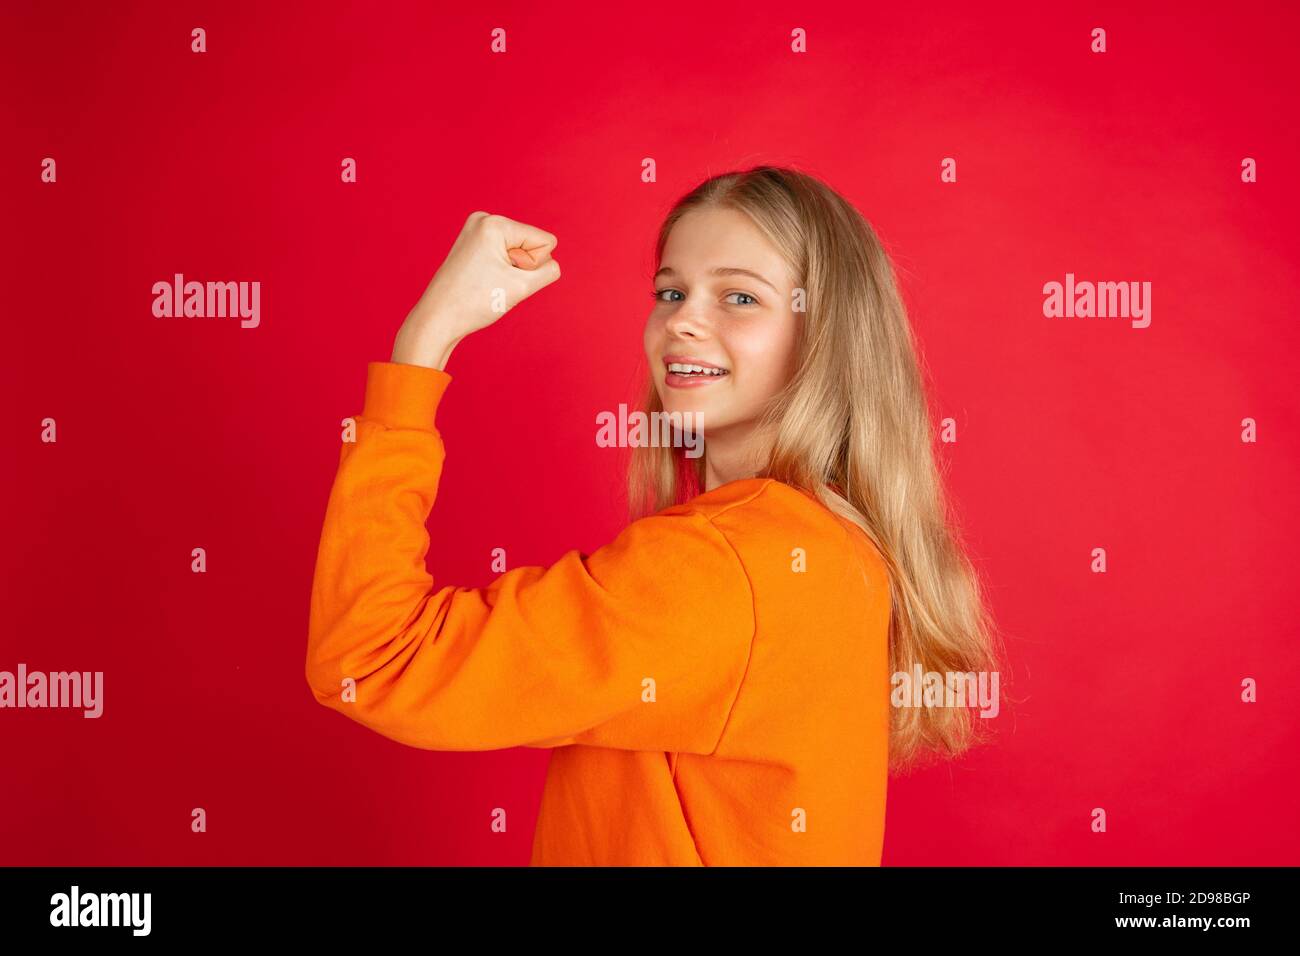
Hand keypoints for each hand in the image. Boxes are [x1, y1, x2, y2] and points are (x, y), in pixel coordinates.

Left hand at [392, 211, 560, 369]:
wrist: (438, 319)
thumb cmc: (475, 302)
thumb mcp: (523, 286)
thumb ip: (549, 271)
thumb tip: (550, 263)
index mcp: (496, 223)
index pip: (545, 241)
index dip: (532, 266)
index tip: (505, 277)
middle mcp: (484, 219)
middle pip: (530, 244)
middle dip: (520, 268)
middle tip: (493, 282)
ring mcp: (476, 230)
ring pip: (518, 251)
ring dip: (510, 272)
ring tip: (486, 282)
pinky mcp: (472, 243)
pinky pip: (504, 255)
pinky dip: (499, 271)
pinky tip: (481, 280)